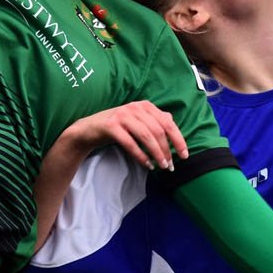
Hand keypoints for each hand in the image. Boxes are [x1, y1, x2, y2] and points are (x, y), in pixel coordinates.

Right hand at [58, 101, 188, 170]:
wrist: (88, 129)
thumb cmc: (117, 127)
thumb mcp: (137, 121)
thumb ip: (153, 120)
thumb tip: (171, 120)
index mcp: (145, 106)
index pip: (168, 122)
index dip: (178, 139)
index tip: (184, 155)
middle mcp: (135, 107)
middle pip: (158, 130)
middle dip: (166, 150)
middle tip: (170, 166)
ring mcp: (122, 115)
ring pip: (146, 137)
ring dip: (156, 154)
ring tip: (160, 167)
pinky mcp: (111, 126)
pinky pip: (130, 143)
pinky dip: (140, 156)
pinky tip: (146, 164)